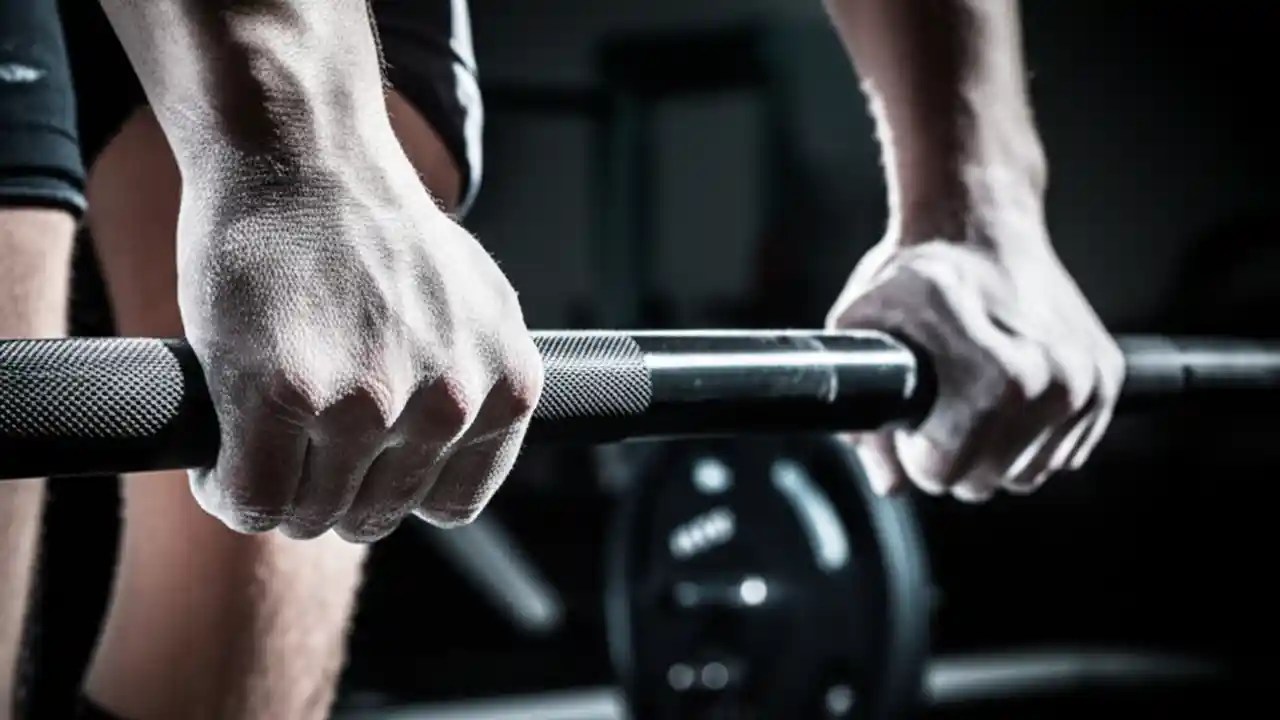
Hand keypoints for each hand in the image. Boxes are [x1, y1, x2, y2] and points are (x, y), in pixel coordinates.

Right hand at [176, 143, 542, 540]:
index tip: (361, 461)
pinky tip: (221, 454)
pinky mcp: (286, 397)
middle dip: (329, 490)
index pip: (450, 504)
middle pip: (372, 515)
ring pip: (309, 516)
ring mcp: (370, 406)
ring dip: (274, 492)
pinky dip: (226, 490)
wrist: (308, 156)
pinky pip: (251, 500)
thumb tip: (454, 446)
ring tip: (257, 439)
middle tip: (297, 442)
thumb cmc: (379, 233)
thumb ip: (472, 387)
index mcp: (506, 391)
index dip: (395, 488)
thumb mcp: (470, 311)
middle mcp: (450, 406)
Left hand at [826, 219, 1122, 501]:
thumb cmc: (913, 277)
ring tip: (974, 392)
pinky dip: (1031, 437)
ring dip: (995, 450)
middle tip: (942, 401)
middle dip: (955, 453)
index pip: (942, 473)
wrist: (978, 224)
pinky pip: (1062, 455)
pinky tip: (1009, 391)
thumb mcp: (863, 333)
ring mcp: (1086, 381)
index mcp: (992, 373)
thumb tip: (890, 484)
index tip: (915, 415)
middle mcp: (1052, 380)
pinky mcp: (1108, 380)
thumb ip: (865, 420)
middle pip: (985, 483)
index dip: (916, 449)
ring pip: (1026, 476)